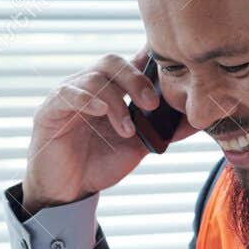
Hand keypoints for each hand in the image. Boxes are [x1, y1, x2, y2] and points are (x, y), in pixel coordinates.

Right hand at [22, 50, 192, 213]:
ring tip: (126, 130)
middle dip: (136, 79)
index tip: (171, 65)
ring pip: (94, 77)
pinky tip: (101, 113)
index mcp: (111, 90)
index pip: (130, 61)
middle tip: (152, 105)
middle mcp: (89, 86)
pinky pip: (68, 93)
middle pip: (112, 62)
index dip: (149, 57)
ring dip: (116, 102)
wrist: (69, 191)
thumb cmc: (99, 164)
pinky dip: (87, 99)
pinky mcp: (50, 110)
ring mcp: (69, 95)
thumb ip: (162, 130)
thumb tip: (198, 120)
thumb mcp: (138, 146)